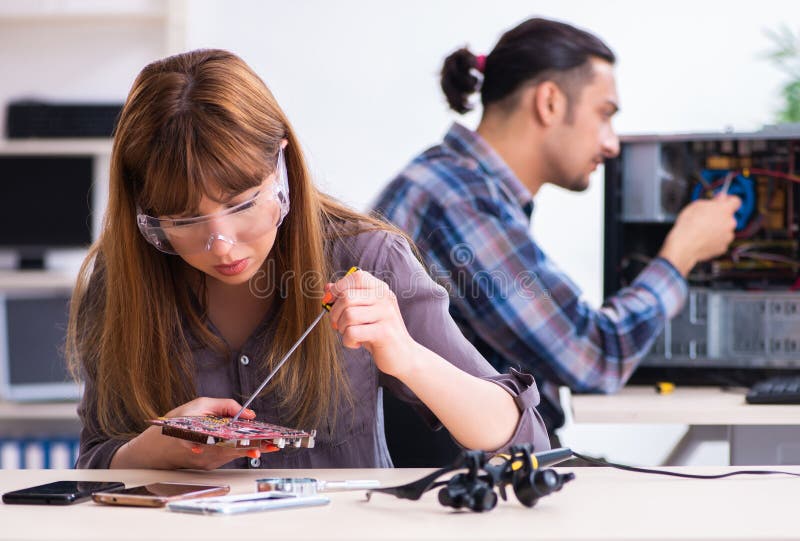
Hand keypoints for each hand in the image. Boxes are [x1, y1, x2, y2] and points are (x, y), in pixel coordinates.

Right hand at [110, 397, 275, 469]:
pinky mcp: (208, 464)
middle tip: (272, 445)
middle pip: (234, 451)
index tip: (260, 444)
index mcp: (201, 438)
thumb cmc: (175, 423)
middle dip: (254, 447)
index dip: (246, 442)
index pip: (229, 441)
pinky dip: (238, 450)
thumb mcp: (199, 405)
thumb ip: (225, 406)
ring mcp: (206, 462)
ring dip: (250, 449)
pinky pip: (227, 456)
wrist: (153, 449)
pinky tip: (251, 446)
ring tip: (268, 445)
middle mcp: (204, 454)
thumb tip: (248, 414)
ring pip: (233, 454)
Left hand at [326, 269, 417, 378]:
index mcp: (380, 289)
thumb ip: (347, 297)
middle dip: (334, 313)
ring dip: (341, 329)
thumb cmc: (378, 332)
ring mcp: (386, 314)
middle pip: (347, 297)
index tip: (329, 301)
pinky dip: (348, 341)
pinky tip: (356, 343)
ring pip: (348, 315)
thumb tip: (328, 287)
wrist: (402, 355)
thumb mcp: (363, 312)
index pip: (356, 277)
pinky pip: (353, 332)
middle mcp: (385, 298)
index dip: (338, 288)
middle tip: (337, 325)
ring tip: (350, 335)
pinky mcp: (384, 332)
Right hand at [659, 195, 739, 274]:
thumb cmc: (688, 224)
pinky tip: (703, 239)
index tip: (723, 202)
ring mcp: (728, 236)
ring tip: (702, 231)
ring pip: (725, 230)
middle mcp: (730, 223)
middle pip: (729, 217)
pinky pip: (721, 241)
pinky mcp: (723, 247)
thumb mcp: (696, 205)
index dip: (729, 200)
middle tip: (706, 218)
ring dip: (717, 229)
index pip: (736, 201)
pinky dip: (714, 240)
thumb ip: (712, 200)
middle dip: (720, 217)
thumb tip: (720, 198)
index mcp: (725, 210)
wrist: (684, 245)